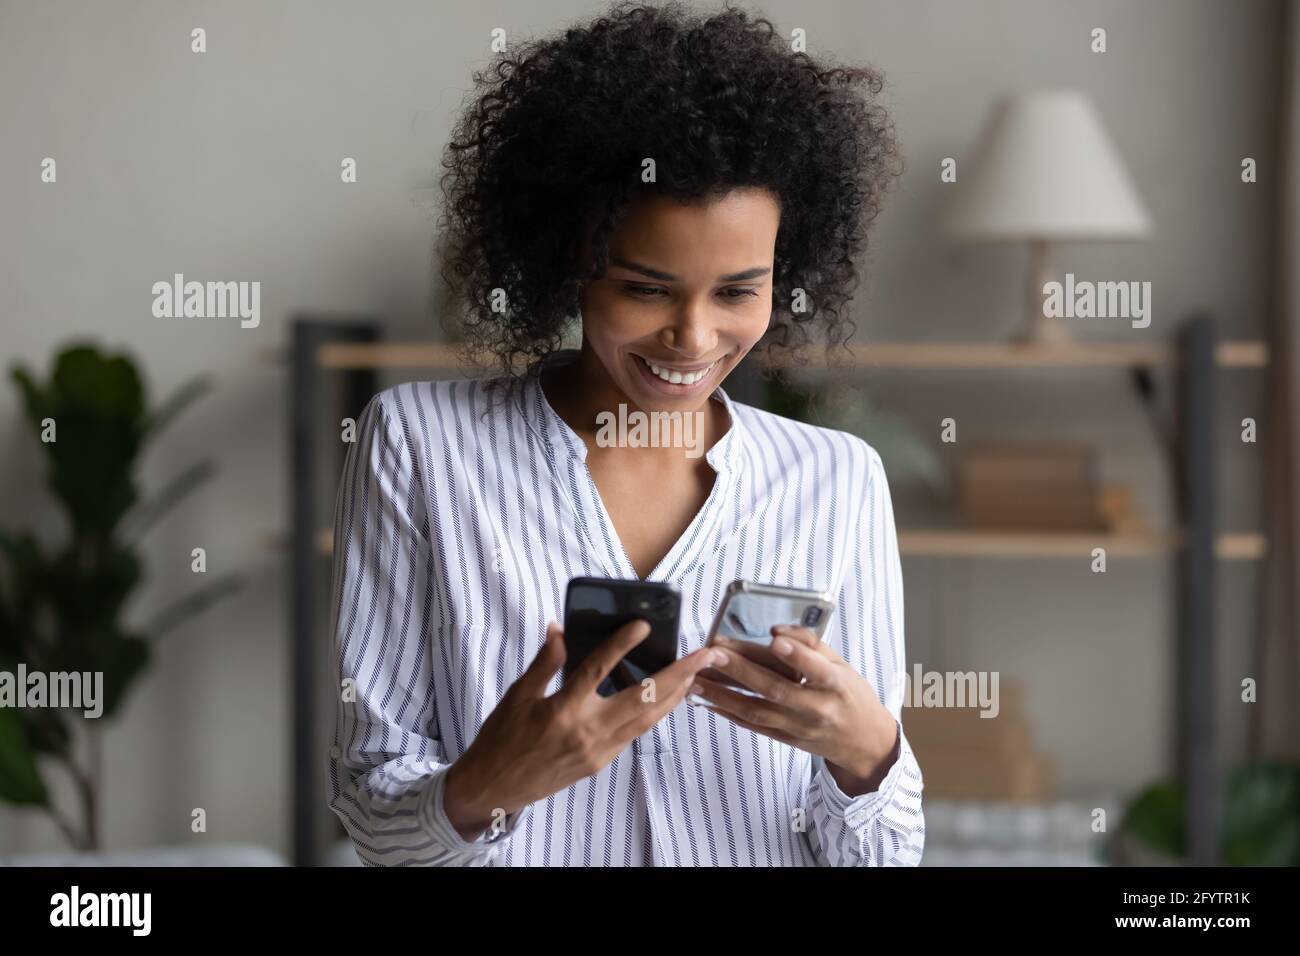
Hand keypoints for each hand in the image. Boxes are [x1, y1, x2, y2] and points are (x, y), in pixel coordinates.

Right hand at [443, 619, 722, 840]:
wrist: (494, 787)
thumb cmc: (501, 739)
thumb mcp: (517, 695)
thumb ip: (544, 662)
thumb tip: (558, 629)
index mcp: (562, 710)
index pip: (598, 670)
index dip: (622, 645)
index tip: (644, 626)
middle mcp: (586, 731)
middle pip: (643, 699)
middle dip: (678, 676)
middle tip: (703, 655)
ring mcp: (597, 751)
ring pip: (647, 720)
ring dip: (675, 696)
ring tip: (695, 674)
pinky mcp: (600, 763)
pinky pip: (634, 734)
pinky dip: (653, 714)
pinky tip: (665, 699)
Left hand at [691, 625, 899, 795]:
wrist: (862, 743)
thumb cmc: (850, 695)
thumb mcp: (841, 664)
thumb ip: (811, 645)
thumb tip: (777, 630)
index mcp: (837, 686)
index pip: (817, 670)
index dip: (797, 655)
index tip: (775, 640)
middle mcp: (816, 709)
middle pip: (776, 690)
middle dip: (742, 671)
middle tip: (714, 652)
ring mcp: (798, 728)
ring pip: (756, 711)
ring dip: (722, 694)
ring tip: (697, 677)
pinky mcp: (785, 738)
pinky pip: (751, 725)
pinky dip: (726, 711)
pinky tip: (705, 698)